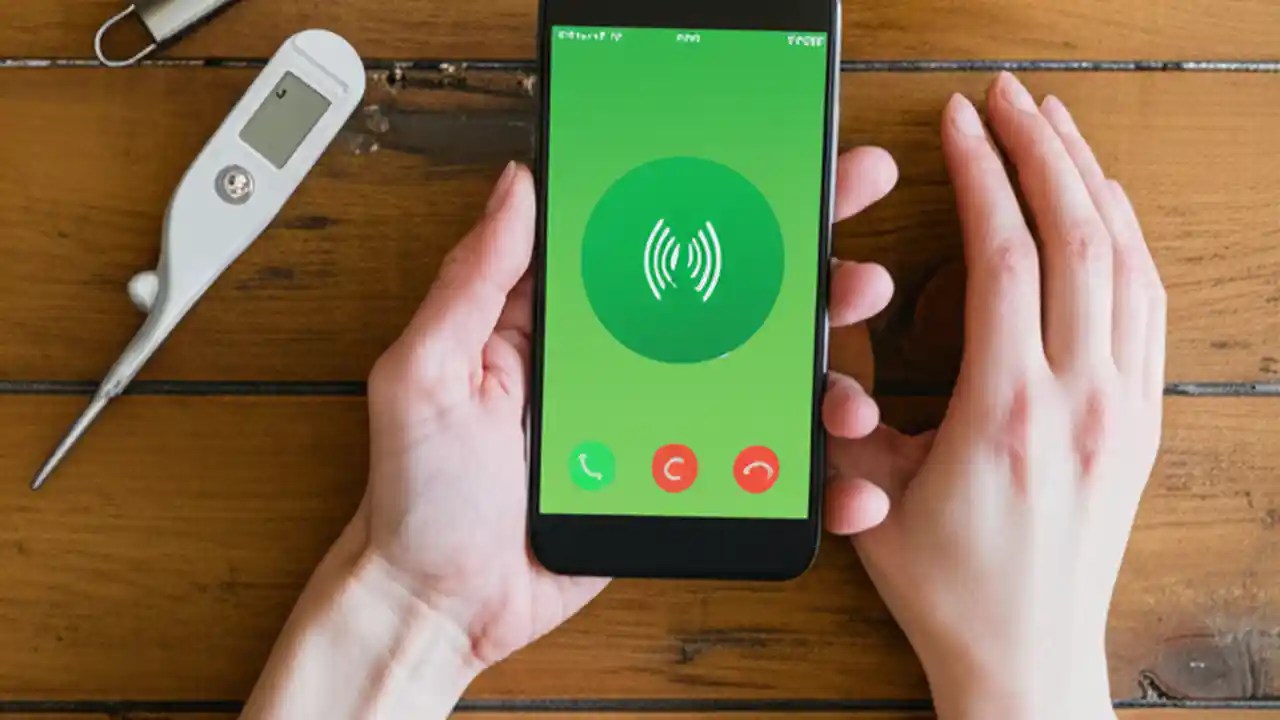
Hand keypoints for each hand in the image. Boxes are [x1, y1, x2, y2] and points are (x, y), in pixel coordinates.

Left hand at [361, 149, 900, 668]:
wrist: (439, 605)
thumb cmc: (417, 493)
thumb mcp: (427, 373)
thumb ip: (474, 280)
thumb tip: (520, 184)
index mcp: (561, 320)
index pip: (654, 241)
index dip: (722, 205)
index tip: (787, 175)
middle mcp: (617, 362)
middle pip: (726, 304)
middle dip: (803, 281)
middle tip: (859, 272)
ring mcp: (653, 425)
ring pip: (754, 385)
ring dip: (820, 381)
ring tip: (850, 399)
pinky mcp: (673, 488)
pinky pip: (749, 473)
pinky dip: (804, 482)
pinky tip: (844, 488)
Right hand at [826, 73, 1165, 719]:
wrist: (1027, 655)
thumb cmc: (948, 587)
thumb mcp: (869, 499)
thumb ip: (842, 417)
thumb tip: (824, 347)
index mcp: (1006, 413)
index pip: (1005, 257)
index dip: (982, 175)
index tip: (960, 124)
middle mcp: (1081, 400)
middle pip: (1078, 238)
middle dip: (1042, 150)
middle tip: (1009, 100)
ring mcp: (1124, 408)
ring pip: (1127, 262)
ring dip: (1092, 182)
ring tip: (1057, 130)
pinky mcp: (1141, 421)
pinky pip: (1148, 303)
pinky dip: (1126, 238)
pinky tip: (1102, 210)